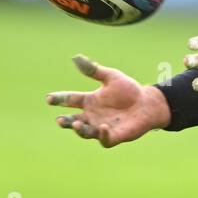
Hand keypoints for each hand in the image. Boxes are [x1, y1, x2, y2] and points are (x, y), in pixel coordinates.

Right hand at [45, 54, 170, 147]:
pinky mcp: (114, 136)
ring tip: (75, 123)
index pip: (70, 99)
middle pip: (73, 119)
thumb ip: (94, 70)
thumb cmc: (129, 90)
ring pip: (85, 132)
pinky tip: (102, 126)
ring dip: (79, 129)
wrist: (148, 103)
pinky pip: (104, 139)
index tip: (49, 98)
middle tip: (59, 119)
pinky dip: (102, 135)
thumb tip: (75, 57)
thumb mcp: (111, 77)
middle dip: (65, 121)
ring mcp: (101, 127)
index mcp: (89, 100)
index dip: (59, 99)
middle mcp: (92, 115)